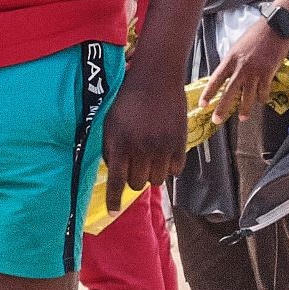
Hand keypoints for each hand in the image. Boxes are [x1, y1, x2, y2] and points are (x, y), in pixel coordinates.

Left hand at [100, 66, 185, 210]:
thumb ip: (110, 147)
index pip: (116, 181)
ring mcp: (162, 147)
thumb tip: (113, 171)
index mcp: (119, 143)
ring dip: (151, 174)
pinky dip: (169, 167)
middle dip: (133, 181)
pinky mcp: (179, 143)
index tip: (113, 211)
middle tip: (133, 169)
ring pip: (157, 179)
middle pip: (137, 184)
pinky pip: (175, 170)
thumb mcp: (109, 122)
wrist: (155, 78)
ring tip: (148, 161)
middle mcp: (141, 148)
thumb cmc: (126, 98)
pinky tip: (163, 155)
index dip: (114, 200)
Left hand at [203, 20, 288, 125]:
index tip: (203, 105)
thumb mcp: (236, 47)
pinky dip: (262, 97)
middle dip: (222, 107)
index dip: (208, 94)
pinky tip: (260, 101)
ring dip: (244, 108)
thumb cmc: (254, 36)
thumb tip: (226, 75)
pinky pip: (264, 90)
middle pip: (229, 92)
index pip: (215, 80)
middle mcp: (240, 68)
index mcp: (229, 60)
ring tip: (241, 118)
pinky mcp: (269, 73)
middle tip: (216, 120)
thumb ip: (231, 62)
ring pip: (247, 95)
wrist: (274, 28)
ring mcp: (255, 71)